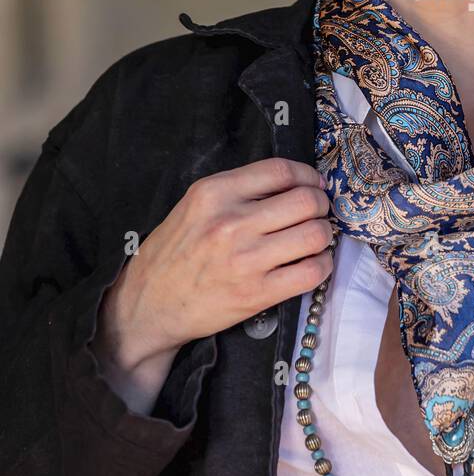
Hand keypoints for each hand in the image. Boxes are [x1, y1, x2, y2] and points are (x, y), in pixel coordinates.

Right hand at [99, 157, 333, 367]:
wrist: (148, 305)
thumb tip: (294, 183)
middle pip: (306, 201)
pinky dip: (322, 265)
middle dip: (321, 205)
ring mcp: (245, 260)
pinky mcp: (256, 294)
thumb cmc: (175, 253)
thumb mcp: (195, 206)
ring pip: (315, 234)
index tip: (315, 184)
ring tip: (315, 239)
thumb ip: (238, 191)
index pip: (281, 171)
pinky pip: (311, 272)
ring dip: (324, 235)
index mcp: (214, 193)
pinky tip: (313, 263)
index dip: (308, 175)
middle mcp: (231, 223)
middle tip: (318, 213)